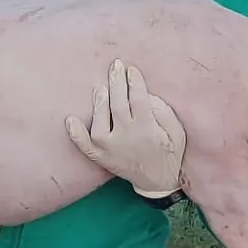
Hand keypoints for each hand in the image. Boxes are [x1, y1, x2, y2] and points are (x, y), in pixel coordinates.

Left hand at [66, 59, 186, 198]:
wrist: (158, 182)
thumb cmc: (169, 152)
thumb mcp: (177, 131)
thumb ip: (163, 111)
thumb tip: (145, 94)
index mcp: (147, 130)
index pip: (138, 100)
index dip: (134, 83)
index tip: (131, 69)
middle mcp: (126, 138)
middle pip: (117, 105)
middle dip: (116, 82)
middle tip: (115, 65)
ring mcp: (110, 149)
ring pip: (99, 122)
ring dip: (99, 103)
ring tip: (101, 87)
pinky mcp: (101, 157)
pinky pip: (85, 146)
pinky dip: (76, 134)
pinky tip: (70, 120)